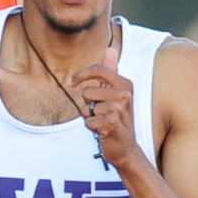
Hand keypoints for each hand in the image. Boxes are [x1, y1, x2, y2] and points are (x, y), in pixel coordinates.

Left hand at [78, 47, 135, 167]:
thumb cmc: (118, 121)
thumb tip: (110, 49)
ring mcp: (119, 109)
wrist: (126, 149)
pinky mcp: (111, 123)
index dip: (81, 75)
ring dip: (90, 118)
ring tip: (103, 123)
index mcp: (125, 85)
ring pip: (86, 108)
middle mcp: (124, 95)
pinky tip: (103, 132)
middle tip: (102, 114)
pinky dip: (91, 128)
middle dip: (89, 105)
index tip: (71, 83)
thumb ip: (111, 72)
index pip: (99, 70)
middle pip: (87, 92)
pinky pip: (88, 121)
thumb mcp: (117, 95)